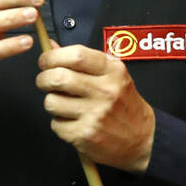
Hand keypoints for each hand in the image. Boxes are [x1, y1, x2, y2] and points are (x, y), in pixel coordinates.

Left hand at [36, 44, 155, 171]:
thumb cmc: (124, 105)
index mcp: (113, 71)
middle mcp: (106, 91)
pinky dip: (59, 123)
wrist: (142, 139)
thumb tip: (51, 47)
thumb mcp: (112, 75)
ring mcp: (95, 115)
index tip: (46, 60)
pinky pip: (56, 124)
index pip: (76, 55)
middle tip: (45, 81)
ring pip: (51, 102)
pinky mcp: (85, 135)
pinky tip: (73, 121)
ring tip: (64, 105)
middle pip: (58, 78)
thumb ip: (83, 61)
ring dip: (52, 102)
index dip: (53, 56)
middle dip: (43, 79)